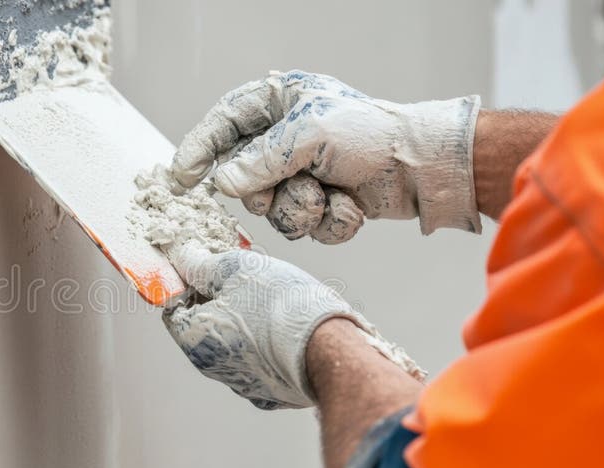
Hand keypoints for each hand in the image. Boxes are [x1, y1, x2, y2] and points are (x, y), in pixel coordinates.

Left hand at [163, 247, 422, 408]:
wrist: (332, 349)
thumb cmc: (280, 305)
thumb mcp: (235, 268)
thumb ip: (200, 263)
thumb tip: (181, 256)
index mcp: (194, 339)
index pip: (175, 309)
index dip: (190, 284)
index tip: (211, 269)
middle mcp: (214, 368)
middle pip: (206, 329)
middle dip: (221, 304)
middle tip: (247, 281)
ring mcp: (245, 385)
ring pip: (236, 348)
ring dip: (246, 326)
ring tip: (274, 303)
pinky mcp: (275, 394)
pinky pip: (265, 366)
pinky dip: (271, 349)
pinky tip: (290, 331)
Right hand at [171, 71, 481, 242]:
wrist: (422, 167)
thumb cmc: (372, 133)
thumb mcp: (308, 136)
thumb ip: (259, 161)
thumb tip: (223, 183)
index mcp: (280, 105)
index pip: (224, 123)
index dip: (199, 149)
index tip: (181, 177)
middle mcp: (287, 140)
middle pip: (246, 180)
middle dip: (272, 193)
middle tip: (297, 185)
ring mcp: (305, 174)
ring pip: (275, 211)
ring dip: (305, 210)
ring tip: (332, 194)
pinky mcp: (323, 203)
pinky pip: (305, 226)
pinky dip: (329, 222)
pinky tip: (351, 205)